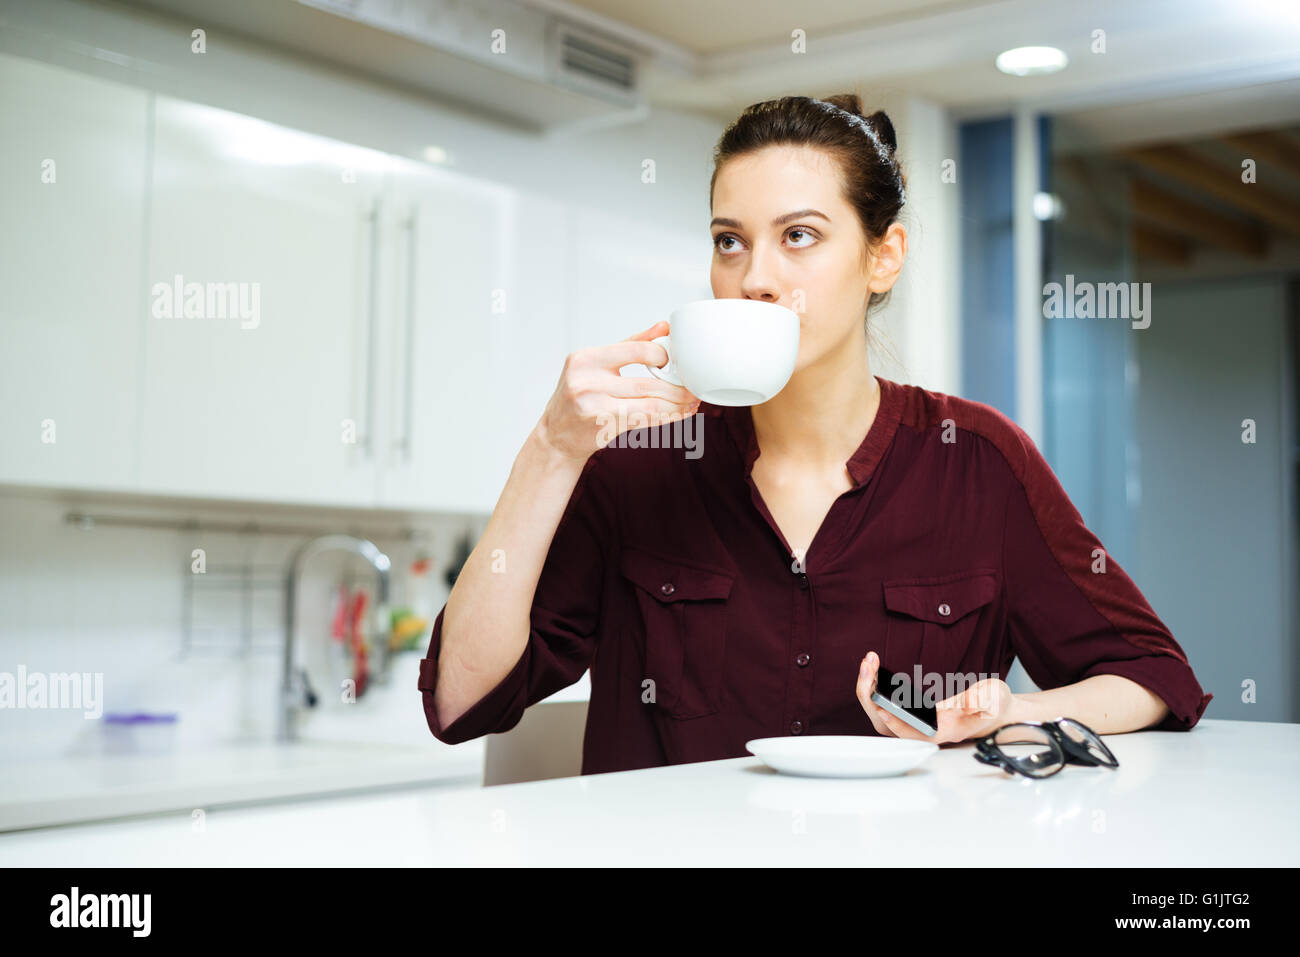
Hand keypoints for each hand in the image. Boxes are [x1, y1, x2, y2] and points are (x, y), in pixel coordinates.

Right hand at [534, 320, 699, 461]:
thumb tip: (663, 327)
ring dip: (675, 404)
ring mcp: (594, 407)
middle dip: (676, 387)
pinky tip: (677, 414)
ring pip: (649, 404)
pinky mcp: (603, 427)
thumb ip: (630, 345)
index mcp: (585, 359)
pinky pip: (644, 421)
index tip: (672, 361)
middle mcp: (586, 381)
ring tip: (690, 401)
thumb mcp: (596, 364)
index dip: (661, 355)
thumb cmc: (578, 396)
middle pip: (646, 383)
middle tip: (693, 387)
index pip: (635, 350)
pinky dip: (666, 418)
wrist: (556, 435)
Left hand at [857, 650, 1018, 743]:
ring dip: (873, 692)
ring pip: (888, 716)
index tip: (884, 710)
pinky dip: (879, 690)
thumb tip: (969, 703)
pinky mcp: (918, 713)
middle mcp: (931, 729)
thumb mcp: (995, 697)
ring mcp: (923, 722)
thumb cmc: (995, 705)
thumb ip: (984, 700)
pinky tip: (874, 671)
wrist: (997, 709)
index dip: (900, 725)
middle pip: (893, 725)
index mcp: (949, 729)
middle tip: (867, 670)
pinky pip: (890, 707)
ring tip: (868, 663)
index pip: (917, 733)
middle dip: (875, 699)